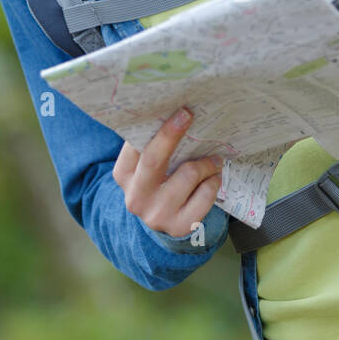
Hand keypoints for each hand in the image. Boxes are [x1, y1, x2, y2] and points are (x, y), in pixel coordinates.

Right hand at [112, 107, 224, 237]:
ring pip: (188, 174)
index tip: (180, 112)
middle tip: (189, 116)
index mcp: (124, 176)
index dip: (158, 130)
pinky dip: (213, 183)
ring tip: (214, 160)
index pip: (136, 147)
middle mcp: (136, 197)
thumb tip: (175, 114)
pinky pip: (205, 196)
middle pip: (153, 159)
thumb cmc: (157, 183)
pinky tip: (213, 179)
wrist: (161, 221)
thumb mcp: (145, 167)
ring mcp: (157, 215)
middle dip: (172, 135)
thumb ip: (151, 146)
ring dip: (207, 163)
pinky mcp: (179, 226)